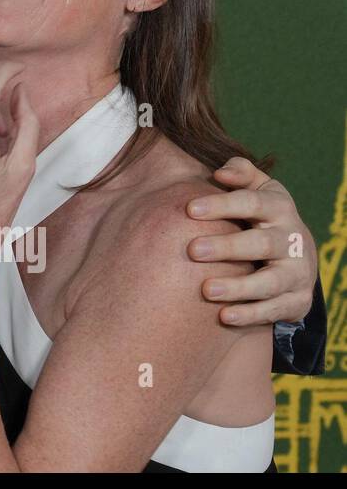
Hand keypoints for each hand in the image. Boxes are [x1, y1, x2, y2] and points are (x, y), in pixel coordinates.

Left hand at [185, 157, 317, 325]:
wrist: (299, 255)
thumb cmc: (262, 216)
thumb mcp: (259, 189)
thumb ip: (241, 173)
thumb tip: (219, 172)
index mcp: (279, 208)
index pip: (253, 202)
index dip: (223, 205)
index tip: (190, 209)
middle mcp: (292, 240)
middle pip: (261, 243)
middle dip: (227, 247)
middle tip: (192, 250)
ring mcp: (297, 272)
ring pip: (269, 282)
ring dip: (238, 287)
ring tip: (206, 289)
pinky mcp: (297, 300)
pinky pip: (275, 310)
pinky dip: (250, 315)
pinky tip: (224, 316)